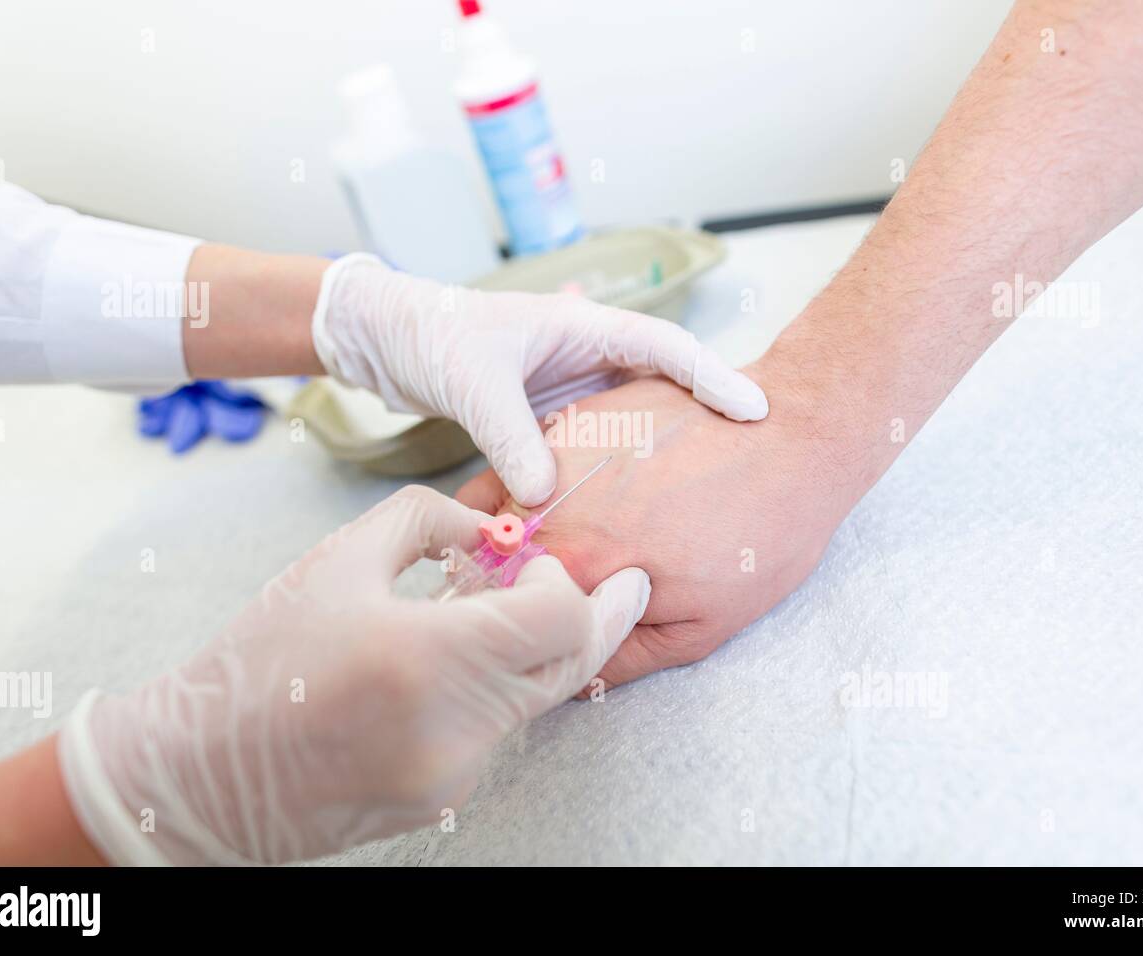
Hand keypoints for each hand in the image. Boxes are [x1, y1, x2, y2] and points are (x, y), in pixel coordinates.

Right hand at [57, 486, 649, 863]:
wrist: (201, 773)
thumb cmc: (261, 656)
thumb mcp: (339, 558)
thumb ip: (430, 520)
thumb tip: (496, 532)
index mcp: (429, 658)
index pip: (561, 621)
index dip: (565, 582)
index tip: (535, 561)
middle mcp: (457, 729)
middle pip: (572, 667)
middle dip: (594, 618)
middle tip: (619, 586)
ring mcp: (456, 774)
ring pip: (534, 699)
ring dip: (528, 652)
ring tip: (474, 617)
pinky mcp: (446, 799)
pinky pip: (496, 732)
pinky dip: (491, 691)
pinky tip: (444, 666)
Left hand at [310, 253, 767, 504]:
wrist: (385, 335)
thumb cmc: (430, 335)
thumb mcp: (474, 382)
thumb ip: (512, 435)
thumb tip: (543, 493)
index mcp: (585, 327)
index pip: (667, 347)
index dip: (713, 377)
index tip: (755, 410)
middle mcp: (589, 353)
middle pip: (667, 383)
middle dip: (709, 413)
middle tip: (756, 453)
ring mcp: (574, 383)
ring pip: (638, 417)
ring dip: (669, 445)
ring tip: (713, 485)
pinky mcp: (553, 411)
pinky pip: (602, 440)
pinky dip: (622, 467)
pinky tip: (638, 502)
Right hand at [456, 353, 864, 687]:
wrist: (796, 438)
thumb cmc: (760, 534)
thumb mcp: (703, 626)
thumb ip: (622, 655)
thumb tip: (570, 678)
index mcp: (575, 563)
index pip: (503, 609)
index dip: (512, 625)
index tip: (530, 629)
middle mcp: (550, 502)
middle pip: (487, 554)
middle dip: (503, 576)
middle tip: (556, 583)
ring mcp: (558, 449)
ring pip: (499, 503)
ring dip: (511, 526)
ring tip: (571, 536)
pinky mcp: (575, 416)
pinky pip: (530, 458)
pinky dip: (538, 481)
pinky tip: (587, 493)